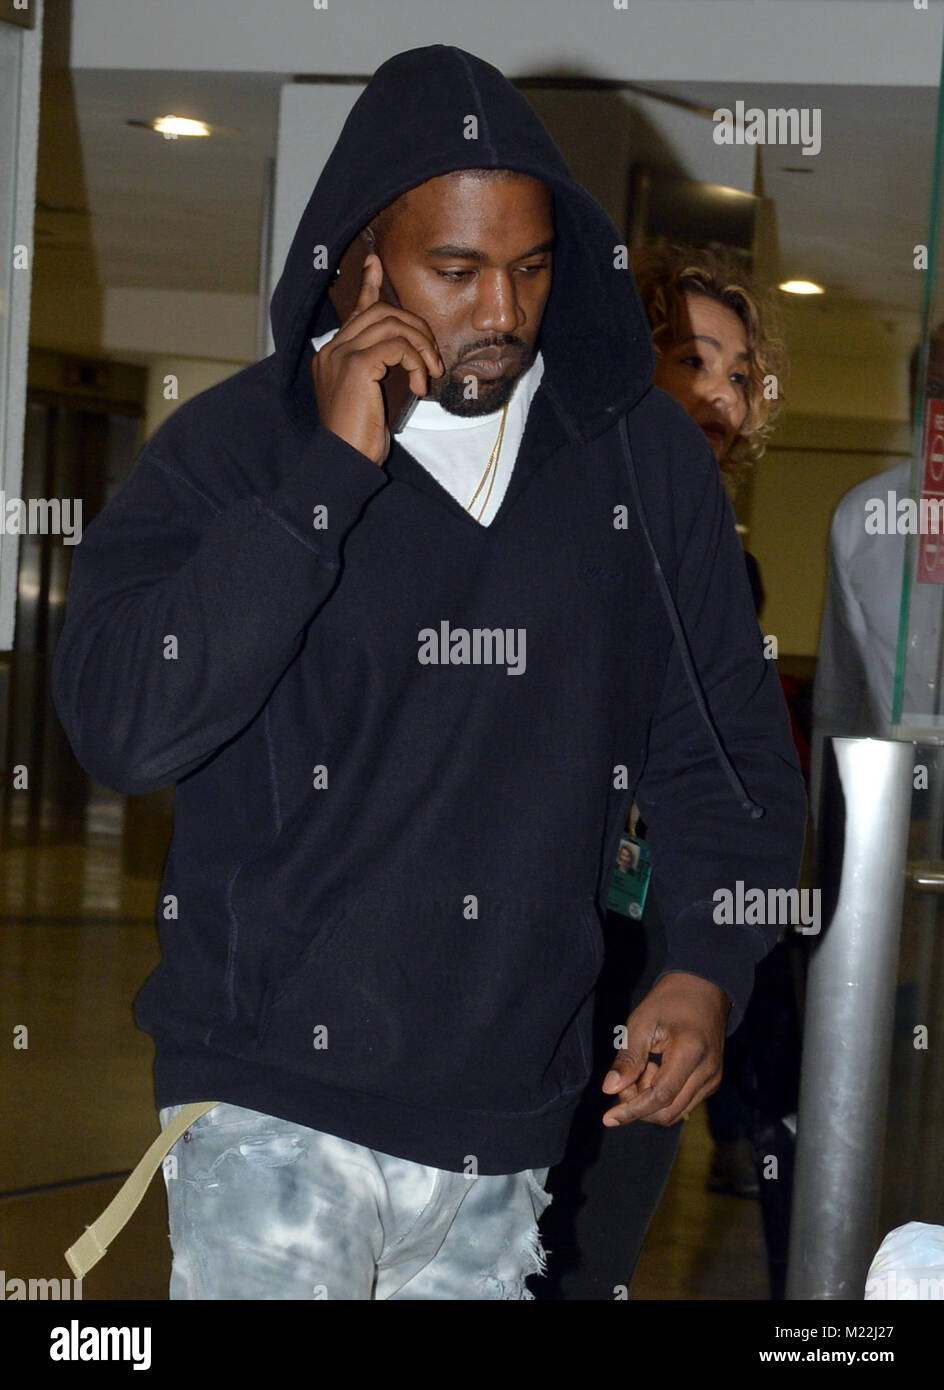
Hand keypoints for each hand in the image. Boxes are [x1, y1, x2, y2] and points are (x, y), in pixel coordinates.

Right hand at [310, 252, 442, 465]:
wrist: (343, 460)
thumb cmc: (358, 437)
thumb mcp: (371, 397)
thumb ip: (378, 370)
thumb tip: (405, 355)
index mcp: (332, 354)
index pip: (355, 312)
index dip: (369, 286)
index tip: (376, 264)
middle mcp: (332, 349)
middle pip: (380, 312)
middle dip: (415, 326)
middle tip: (432, 355)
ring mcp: (341, 355)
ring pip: (391, 324)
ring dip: (421, 345)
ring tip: (430, 371)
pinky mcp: (357, 367)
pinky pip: (397, 346)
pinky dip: (416, 361)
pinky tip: (420, 384)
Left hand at [600, 971, 729, 1126]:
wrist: (704, 988)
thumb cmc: (669, 1001)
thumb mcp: (642, 1022)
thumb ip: (627, 1058)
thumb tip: (609, 1089)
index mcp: (692, 1052)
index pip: (661, 1096)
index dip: (633, 1110)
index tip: (608, 1118)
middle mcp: (708, 1072)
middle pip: (668, 1111)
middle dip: (639, 1106)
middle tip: (625, 1079)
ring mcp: (713, 1078)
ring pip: (676, 1112)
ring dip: (651, 1101)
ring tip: (643, 1068)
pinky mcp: (712, 1081)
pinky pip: (683, 1102)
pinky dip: (663, 1096)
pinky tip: (656, 1070)